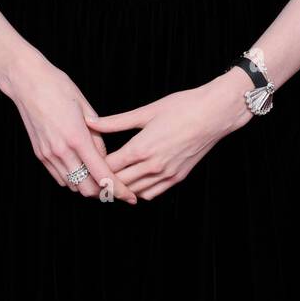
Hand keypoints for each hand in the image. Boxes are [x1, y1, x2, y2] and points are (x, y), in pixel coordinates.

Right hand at [5, 49, 137, 203]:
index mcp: (77, 138)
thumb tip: (104, 156)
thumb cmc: (58, 88)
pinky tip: (81, 169)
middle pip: (87, 188)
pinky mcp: (40, 154)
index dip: (118, 189)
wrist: (27, 82)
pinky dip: (73, 179)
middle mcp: (61, 151)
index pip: (102, 175)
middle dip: (104, 192)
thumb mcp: (85, 107)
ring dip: (87, 186)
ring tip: (99, 178)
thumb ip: (97, 136)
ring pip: (72, 186)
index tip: (130, 196)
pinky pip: (59, 177)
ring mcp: (48, 154)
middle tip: (116, 187)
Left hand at [84, 69, 251, 199]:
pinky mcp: (177, 178)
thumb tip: (89, 121)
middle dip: (104, 180)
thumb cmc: (181, 107)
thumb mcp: (145, 112)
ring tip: (109, 181)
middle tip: (91, 176)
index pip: (109, 166)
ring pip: (134, 192)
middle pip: (119, 182)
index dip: (94, 166)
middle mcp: (153, 166)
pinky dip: (139, 191)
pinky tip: (133, 182)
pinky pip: (152, 193)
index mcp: (141, 148)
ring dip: (121, 188)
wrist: (214, 114)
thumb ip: (115, 122)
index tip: (85, 162)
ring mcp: (166, 174)